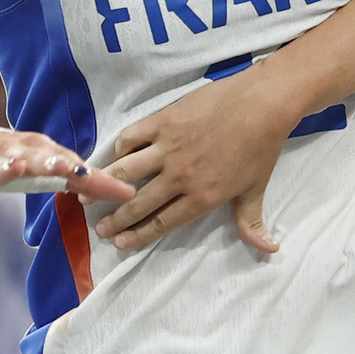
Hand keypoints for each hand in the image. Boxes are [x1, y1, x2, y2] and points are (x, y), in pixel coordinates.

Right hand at [0, 131, 132, 203]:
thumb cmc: (5, 158)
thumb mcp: (44, 166)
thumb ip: (82, 180)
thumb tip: (129, 193)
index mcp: (38, 150)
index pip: (69, 161)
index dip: (91, 175)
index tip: (117, 188)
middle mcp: (12, 150)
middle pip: (36, 157)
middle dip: (53, 163)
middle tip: (70, 170)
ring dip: (6, 166)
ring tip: (16, 168)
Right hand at [95, 70, 294, 253]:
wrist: (263, 103)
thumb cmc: (262, 147)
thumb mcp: (257, 189)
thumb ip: (251, 222)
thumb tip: (269, 249)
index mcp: (201, 196)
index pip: (162, 222)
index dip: (138, 235)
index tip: (120, 243)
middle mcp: (179, 176)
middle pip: (138, 203)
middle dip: (116, 219)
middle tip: (99, 229)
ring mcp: (168, 147)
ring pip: (126, 173)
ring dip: (103, 186)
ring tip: (85, 196)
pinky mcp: (164, 121)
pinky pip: (132, 137)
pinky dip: (120, 148)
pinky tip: (113, 156)